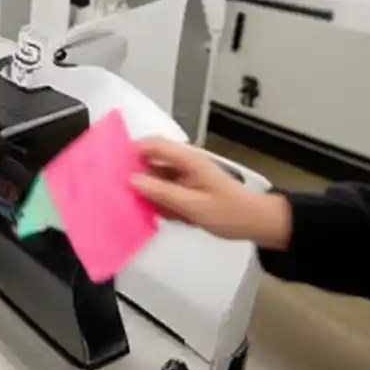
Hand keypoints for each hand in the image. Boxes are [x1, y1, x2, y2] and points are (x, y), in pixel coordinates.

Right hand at [131, 138, 291, 250]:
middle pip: (150, 161)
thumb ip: (163, 193)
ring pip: (155, 178)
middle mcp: (185, 164)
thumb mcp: (195, 206)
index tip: (112, 165)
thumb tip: (133, 180)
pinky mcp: (187, 190)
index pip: (153, 145)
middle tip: (117, 190)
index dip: (131, 151)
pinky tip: (156, 214)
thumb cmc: (232, 213)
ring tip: (134, 206)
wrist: (258, 224)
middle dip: (134, 174)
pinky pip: (164, 191)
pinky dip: (158, 201)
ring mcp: (185, 177)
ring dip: (146, 191)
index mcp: (188, 160)